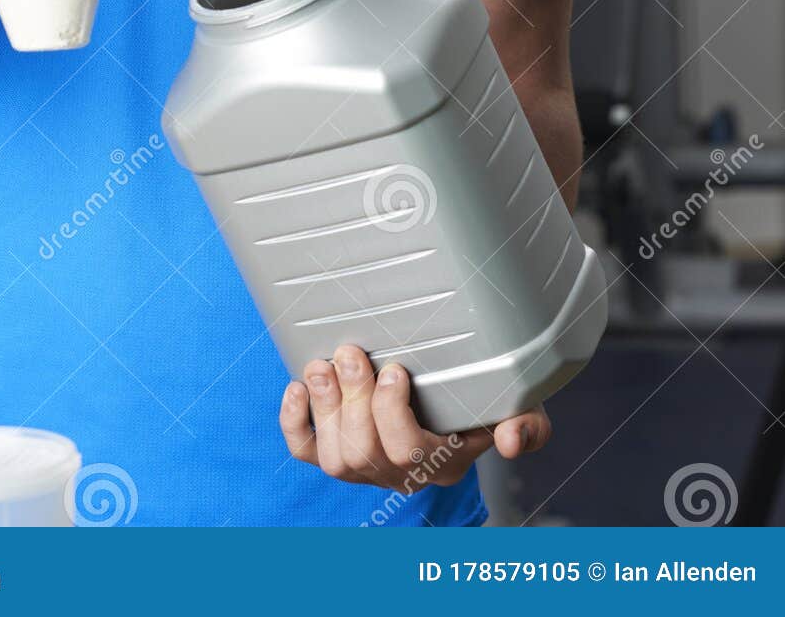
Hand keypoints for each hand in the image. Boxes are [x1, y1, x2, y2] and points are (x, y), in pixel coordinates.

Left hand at [279, 342, 550, 491]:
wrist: (457, 404)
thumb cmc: (485, 401)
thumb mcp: (518, 408)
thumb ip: (528, 425)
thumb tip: (512, 441)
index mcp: (442, 461)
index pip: (408, 453)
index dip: (392, 412)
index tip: (396, 368)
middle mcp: (399, 472)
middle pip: (365, 452)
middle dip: (352, 399)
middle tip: (351, 352)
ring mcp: (365, 465)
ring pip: (334, 456)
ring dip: (325, 406)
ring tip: (324, 364)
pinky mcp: (336, 450)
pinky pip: (306, 451)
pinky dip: (294, 422)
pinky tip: (298, 387)